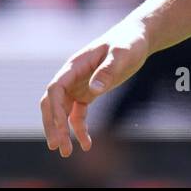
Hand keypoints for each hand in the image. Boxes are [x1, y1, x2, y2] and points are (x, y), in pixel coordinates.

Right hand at [40, 19, 150, 157]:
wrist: (138, 37)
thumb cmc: (129, 41)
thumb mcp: (122, 53)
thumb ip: (108, 69)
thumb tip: (94, 90)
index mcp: (75, 65)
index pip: (55, 89)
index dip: (54, 109)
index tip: (61, 127)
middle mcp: (72, 77)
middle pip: (52, 103)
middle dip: (53, 125)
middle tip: (58, 147)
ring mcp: (79, 85)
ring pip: (62, 112)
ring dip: (62, 131)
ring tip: (66, 153)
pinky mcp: (89, 92)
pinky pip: (78, 114)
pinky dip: (79, 129)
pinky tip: (86, 144)